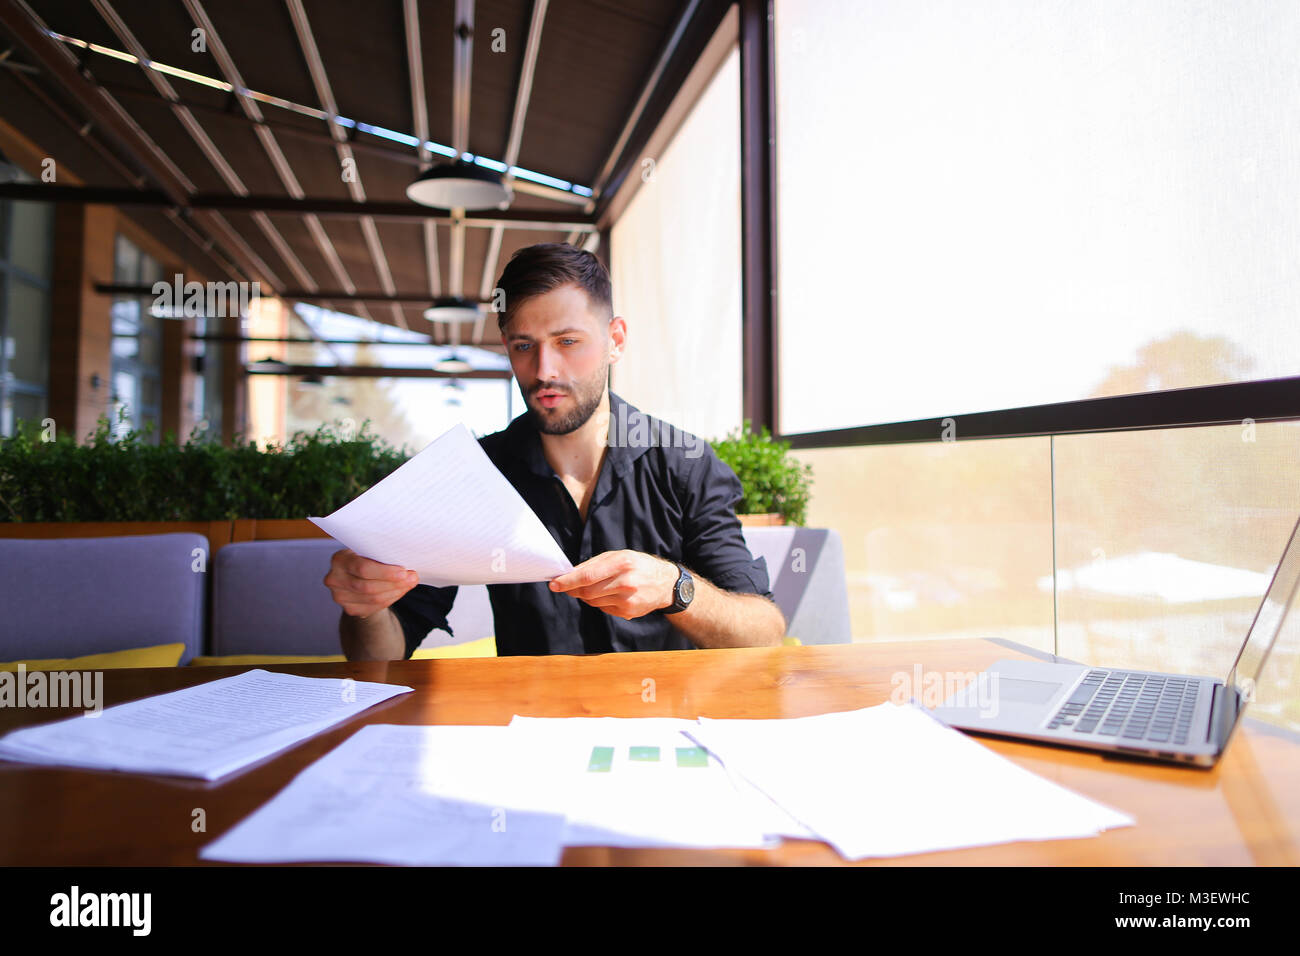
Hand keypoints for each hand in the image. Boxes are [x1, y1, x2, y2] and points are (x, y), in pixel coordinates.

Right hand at [323, 548, 418, 618]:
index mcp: (339, 559)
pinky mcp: (349, 608)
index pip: (362, 568)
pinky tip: (399, 592)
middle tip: (412, 578)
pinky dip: (390, 599)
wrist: (357, 576)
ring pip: (373, 598)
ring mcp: (339, 596)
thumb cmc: (367, 559)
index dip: (385, 572)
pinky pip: (374, 607)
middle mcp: (334, 578)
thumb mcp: (369, 551)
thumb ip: (382, 556)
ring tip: (409, 584)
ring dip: (395, 592)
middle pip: (368, 586)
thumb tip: (406, 567)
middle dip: (394, 583)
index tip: (404, 571)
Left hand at [547, 550, 678, 619]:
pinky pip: (603, 609)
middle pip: (587, 592)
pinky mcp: (628, 612)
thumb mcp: (618, 556)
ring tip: (595, 587)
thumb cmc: (638, 565)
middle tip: (566, 586)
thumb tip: (570, 574)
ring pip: (592, 602)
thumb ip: (594, 564)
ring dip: (586, 596)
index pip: (588, 576)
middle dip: (572, 590)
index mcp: (622, 563)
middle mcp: (626, 583)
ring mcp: (627, 600)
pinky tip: (609, 594)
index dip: (568, 581)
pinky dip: (599, 602)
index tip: (554, 584)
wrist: (665, 584)